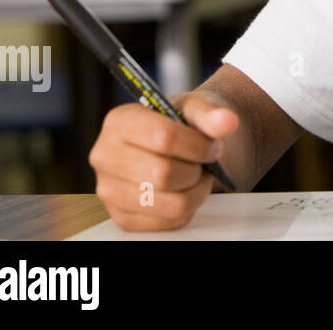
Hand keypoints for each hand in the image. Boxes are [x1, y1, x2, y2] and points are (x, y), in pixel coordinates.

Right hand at [89, 92, 238, 230]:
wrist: (175, 147)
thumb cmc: (182, 125)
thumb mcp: (196, 109)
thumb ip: (211, 113)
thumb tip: (227, 121)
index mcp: (119, 121)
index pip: (163, 137)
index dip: (198, 145)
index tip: (213, 146)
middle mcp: (105, 156)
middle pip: (163, 174)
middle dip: (196, 170)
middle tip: (205, 163)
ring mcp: (108, 190)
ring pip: (168, 203)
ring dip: (196, 192)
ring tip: (199, 177)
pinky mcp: (122, 217)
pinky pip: (166, 222)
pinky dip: (187, 210)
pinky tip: (185, 192)